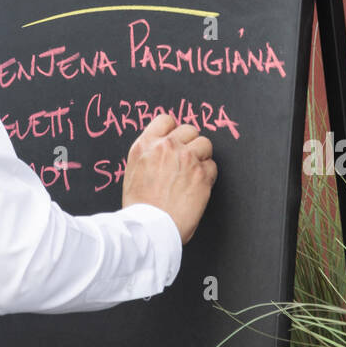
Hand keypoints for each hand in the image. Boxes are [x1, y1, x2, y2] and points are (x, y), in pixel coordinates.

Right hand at [121, 112, 217, 244]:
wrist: (149, 227)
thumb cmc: (139, 205)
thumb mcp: (133, 171)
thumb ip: (148, 153)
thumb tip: (161, 147)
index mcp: (146, 144)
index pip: (166, 120)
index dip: (173, 131)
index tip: (176, 142)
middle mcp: (167, 146)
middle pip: (190, 130)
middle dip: (190, 144)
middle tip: (185, 161)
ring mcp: (186, 158)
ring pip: (205, 145)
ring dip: (201, 158)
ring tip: (192, 175)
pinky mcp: (202, 174)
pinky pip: (212, 166)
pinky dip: (207, 176)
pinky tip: (196, 188)